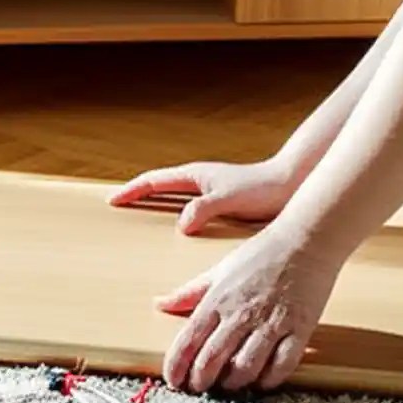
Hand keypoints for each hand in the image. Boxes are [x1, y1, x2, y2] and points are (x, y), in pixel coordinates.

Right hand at [109, 158, 300, 234]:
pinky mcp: (218, 200)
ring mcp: (207, 189)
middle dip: (137, 193)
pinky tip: (175, 227)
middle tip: (118, 204)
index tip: (113, 200)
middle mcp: (198, 179)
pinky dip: (172, 211)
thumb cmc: (262, 189)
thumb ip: (204, 209)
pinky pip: (186, 205)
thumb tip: (181, 224)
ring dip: (153, 201)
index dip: (132, 191)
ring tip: (139, 215)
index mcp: (195, 175)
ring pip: (171, 194)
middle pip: (158, 184)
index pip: (153, 181)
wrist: (289, 185)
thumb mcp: (229, 199)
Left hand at [157, 225, 342, 392]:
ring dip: (233, 383)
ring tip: (228, 385)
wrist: (306, 240)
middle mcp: (241, 314)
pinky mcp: (299, 329)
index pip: (188, 340)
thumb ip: (189, 292)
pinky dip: (270, 379)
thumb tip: (159, 303)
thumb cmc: (261, 254)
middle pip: (212, 360)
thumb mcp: (219, 270)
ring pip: (245, 367)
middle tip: (198, 389)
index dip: (176, 366)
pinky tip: (262, 381)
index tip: (173, 381)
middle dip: (200, 381)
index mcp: (218, 299)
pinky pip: (282, 365)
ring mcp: (271, 323)